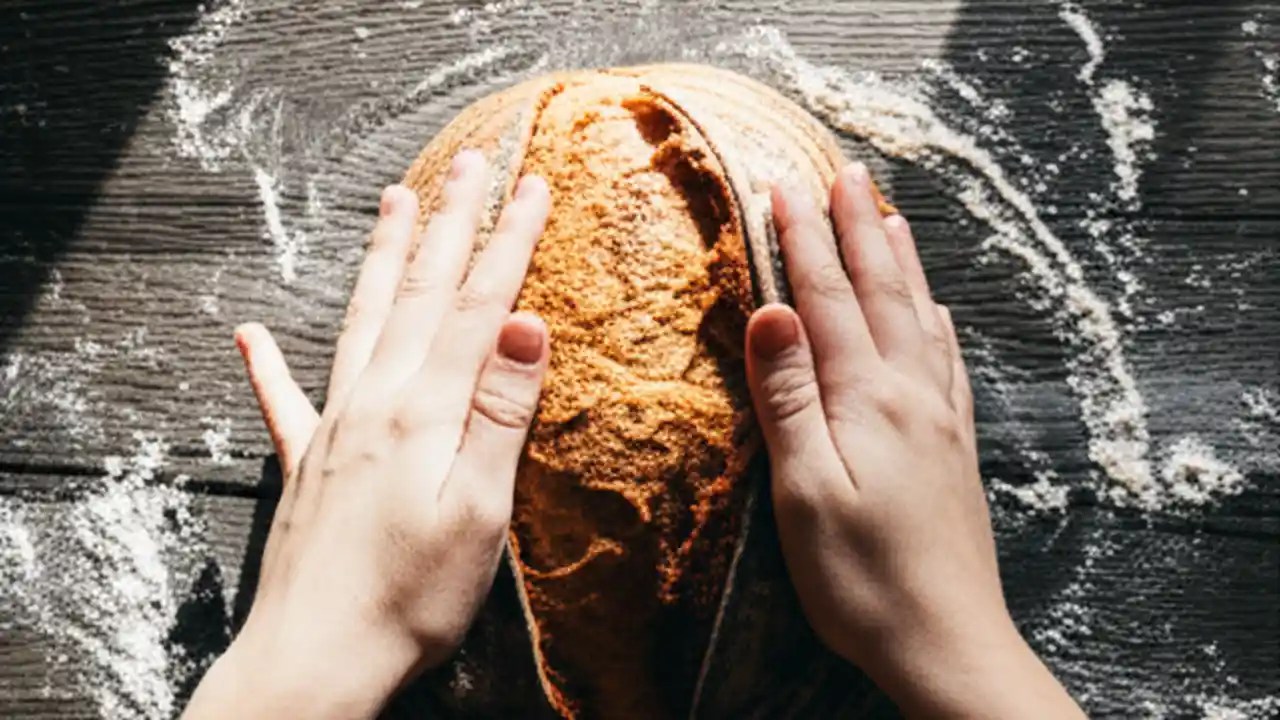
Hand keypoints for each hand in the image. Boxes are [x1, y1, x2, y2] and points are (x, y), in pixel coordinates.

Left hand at [184, 152, 551, 718]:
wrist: (317, 657)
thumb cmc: (411, 596)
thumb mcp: (478, 510)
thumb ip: (500, 413)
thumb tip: (524, 324)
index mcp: (425, 410)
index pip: (478, 307)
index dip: (508, 242)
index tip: (533, 186)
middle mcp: (375, 401)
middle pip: (420, 292)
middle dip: (450, 222)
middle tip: (468, 162)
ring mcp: (336, 427)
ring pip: (363, 320)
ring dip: (383, 257)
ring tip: (394, 200)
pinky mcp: (309, 462)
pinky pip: (284, 398)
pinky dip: (268, 363)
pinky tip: (249, 334)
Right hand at [745, 163, 1082, 717]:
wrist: (946, 640)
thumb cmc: (862, 577)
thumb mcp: (805, 490)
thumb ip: (787, 398)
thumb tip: (773, 312)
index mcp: (868, 399)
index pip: (828, 300)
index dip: (803, 241)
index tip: (782, 187)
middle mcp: (912, 394)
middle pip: (882, 291)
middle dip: (858, 227)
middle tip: (845, 173)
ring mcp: (940, 418)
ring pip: (918, 315)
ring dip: (900, 260)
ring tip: (890, 216)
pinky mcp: (953, 446)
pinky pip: (946, 359)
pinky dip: (933, 318)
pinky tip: (934, 311)